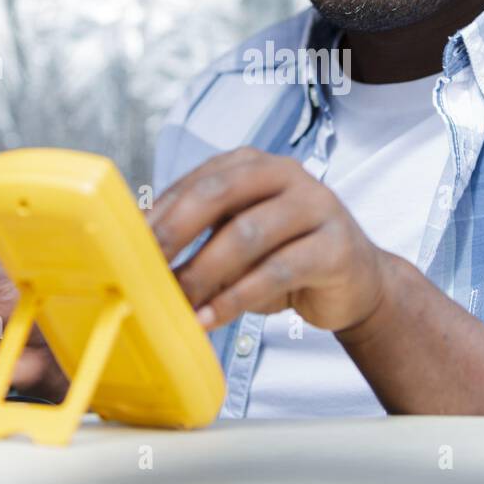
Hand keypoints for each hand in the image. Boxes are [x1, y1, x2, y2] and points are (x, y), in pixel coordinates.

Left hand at [149, 147, 390, 333]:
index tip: (127, 248)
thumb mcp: (237, 240)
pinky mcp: (336, 246)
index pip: (197, 181)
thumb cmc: (286, 257)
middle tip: (144, 269)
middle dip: (175, 234)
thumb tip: (136, 252)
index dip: (159, 214)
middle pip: (219, 194)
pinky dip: (237, 298)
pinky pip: (278, 270)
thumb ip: (199, 236)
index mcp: (254, 164)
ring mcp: (316, 206)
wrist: (356, 283)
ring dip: (204, 273)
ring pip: (247, 233)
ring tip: (177, 304)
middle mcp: (286, 174)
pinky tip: (211, 318)